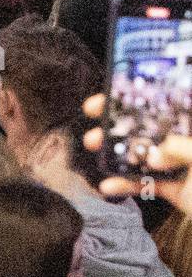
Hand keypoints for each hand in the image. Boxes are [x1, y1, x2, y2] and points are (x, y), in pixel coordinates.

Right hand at [82, 92, 191, 216]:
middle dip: (125, 116)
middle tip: (95, 113)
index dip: (148, 89)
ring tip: (94, 146)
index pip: (176, 99)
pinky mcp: (179, 191)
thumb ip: (184, 149)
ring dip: (119, 149)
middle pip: (157, 122)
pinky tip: (108, 186)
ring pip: (148, 150)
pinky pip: (149, 183)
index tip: (118, 86)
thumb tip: (154, 154)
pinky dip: (127, 185)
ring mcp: (187, 165)